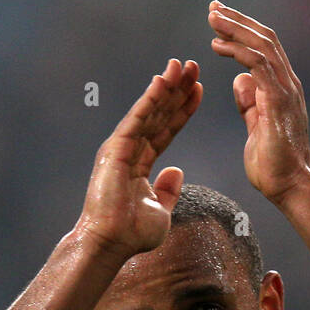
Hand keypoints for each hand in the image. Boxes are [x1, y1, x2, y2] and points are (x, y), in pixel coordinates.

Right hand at [76, 58, 202, 257]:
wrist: (111, 244)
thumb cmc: (132, 233)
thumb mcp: (160, 210)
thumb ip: (168, 191)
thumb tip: (176, 171)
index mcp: (140, 164)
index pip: (166, 130)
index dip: (183, 110)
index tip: (198, 89)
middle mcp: (129, 150)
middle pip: (159, 114)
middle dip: (177, 90)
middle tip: (193, 66)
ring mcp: (121, 148)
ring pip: (149, 111)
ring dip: (166, 86)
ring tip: (182, 65)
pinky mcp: (115, 148)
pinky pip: (137, 119)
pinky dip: (150, 98)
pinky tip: (163, 80)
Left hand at [208, 1, 309, 205]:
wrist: (290, 187)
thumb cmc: (274, 164)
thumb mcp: (256, 126)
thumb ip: (250, 103)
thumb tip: (240, 80)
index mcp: (280, 88)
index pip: (263, 48)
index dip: (241, 30)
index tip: (219, 19)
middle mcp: (287, 83)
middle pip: (264, 38)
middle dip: (237, 20)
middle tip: (213, 7)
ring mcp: (285, 90)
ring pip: (262, 45)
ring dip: (236, 29)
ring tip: (213, 19)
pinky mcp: (278, 101)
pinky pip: (260, 66)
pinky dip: (239, 51)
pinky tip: (219, 46)